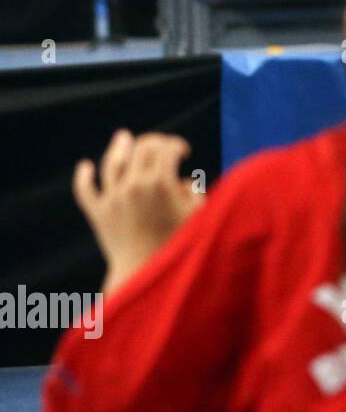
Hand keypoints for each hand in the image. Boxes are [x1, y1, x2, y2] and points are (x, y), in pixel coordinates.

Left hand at [72, 130, 204, 291]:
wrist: (147, 273)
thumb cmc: (179, 246)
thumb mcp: (196, 216)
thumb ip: (194, 193)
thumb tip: (184, 182)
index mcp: (161, 183)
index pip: (167, 148)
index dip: (177, 144)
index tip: (184, 151)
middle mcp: (134, 185)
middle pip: (141, 148)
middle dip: (155, 142)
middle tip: (164, 147)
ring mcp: (113, 198)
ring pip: (112, 161)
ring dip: (119, 146)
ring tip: (123, 137)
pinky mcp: (98, 213)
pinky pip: (85, 189)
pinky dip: (83, 176)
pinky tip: (85, 166)